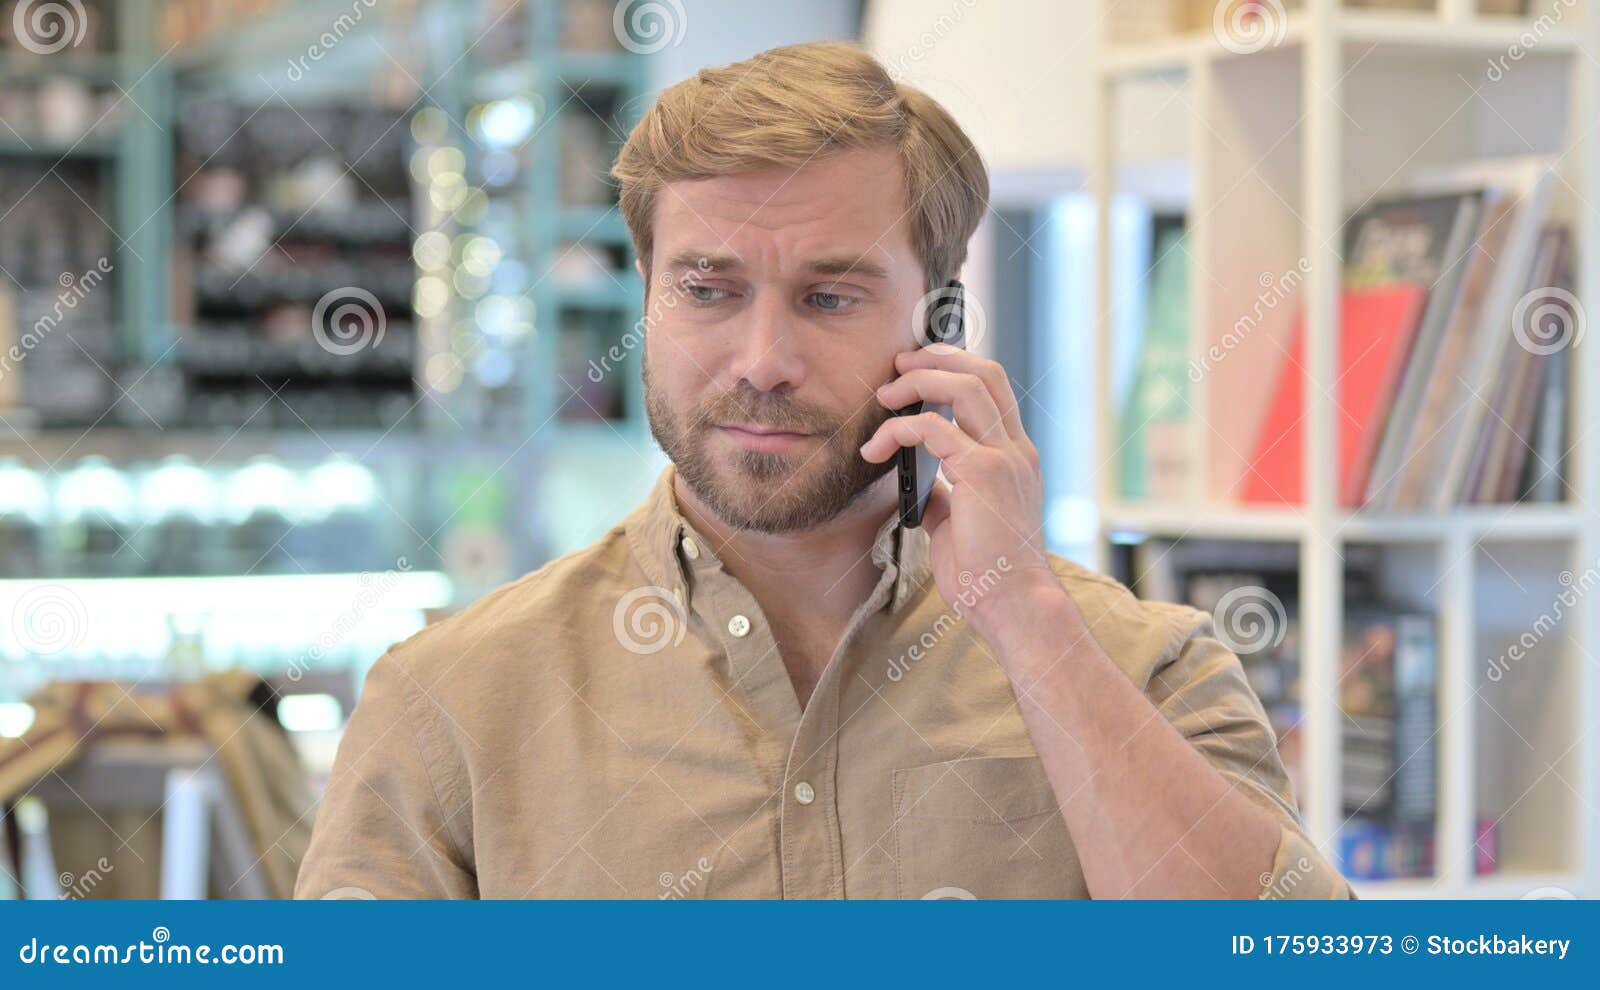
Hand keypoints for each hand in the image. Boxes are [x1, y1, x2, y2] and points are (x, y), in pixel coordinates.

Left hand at [859, 343, 1065, 651]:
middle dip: (936, 359)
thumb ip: (949, 493)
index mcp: (1015, 458)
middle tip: (897, 366)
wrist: (1014, 605)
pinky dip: (898, 429)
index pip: (994, 388)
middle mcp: (1016, 450)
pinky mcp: (984, 473)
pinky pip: (934, 429)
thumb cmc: (989, 574)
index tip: (918, 368)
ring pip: (964, 385)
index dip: (956, 365)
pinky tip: (875, 449)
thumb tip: (922, 480)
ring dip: (917, 381)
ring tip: (885, 395)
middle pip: (984, 371)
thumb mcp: (963, 522)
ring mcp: (1004, 458)